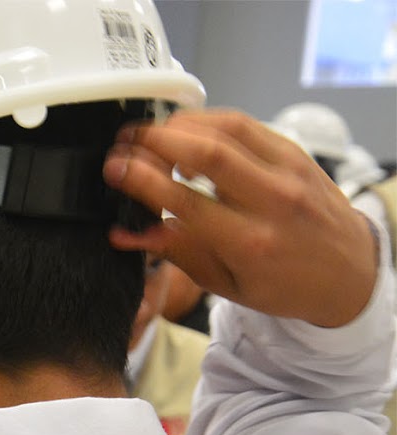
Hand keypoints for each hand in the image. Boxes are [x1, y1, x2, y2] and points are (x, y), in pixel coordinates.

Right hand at [104, 109, 378, 328]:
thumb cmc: (282, 284)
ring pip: (226, 128)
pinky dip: (207, 121)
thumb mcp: (224, 283)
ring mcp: (289, 171)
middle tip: (123, 142)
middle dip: (155, 141)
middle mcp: (273, 202)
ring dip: (179, 125)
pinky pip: (246, 124)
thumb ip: (175, 251)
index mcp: (250, 244)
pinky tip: (184, 132)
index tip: (114, 168)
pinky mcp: (295, 152)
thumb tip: (123, 233)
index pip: (184, 200)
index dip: (141, 179)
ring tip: (148, 134)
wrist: (348, 272)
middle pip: (206, 153)